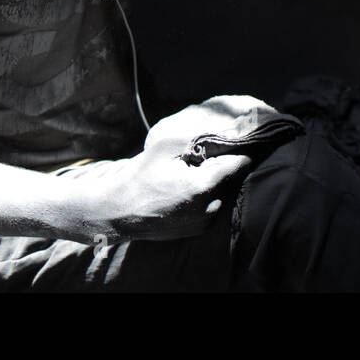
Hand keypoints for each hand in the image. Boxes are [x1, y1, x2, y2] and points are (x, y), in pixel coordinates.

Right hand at [84, 145, 253, 242]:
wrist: (120, 211)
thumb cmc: (142, 175)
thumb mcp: (166, 147)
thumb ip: (199, 137)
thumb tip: (228, 130)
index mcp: (203, 187)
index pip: (239, 163)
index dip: (239, 148)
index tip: (237, 139)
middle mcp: (209, 208)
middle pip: (231, 178)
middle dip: (224, 163)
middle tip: (208, 153)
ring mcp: (204, 222)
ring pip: (223, 193)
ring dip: (215, 181)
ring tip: (195, 171)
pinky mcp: (198, 230)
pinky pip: (212, 206)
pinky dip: (207, 195)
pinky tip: (188, 187)